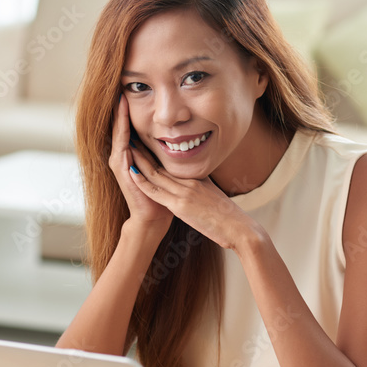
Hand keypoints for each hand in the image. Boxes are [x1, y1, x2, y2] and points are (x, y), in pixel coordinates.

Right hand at [107, 95, 173, 231]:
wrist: (153, 216)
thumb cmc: (161, 194)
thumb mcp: (163, 167)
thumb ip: (163, 153)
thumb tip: (180, 137)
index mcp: (132, 154)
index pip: (129, 126)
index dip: (130, 110)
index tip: (132, 91)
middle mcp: (122, 156)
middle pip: (120, 126)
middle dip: (120, 108)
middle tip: (120, 86)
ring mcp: (119, 163)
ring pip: (118, 133)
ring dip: (118, 116)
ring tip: (120, 98)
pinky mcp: (122, 170)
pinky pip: (121, 145)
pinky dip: (122, 131)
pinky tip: (123, 118)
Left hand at [128, 141, 260, 250]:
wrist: (240, 228)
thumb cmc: (229, 217)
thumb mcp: (215, 196)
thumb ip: (204, 187)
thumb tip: (198, 182)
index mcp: (198, 179)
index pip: (172, 163)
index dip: (157, 153)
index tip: (145, 144)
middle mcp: (190, 181)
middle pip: (162, 164)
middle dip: (145, 151)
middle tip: (131, 138)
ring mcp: (185, 192)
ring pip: (156, 174)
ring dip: (139, 161)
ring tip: (126, 148)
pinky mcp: (181, 206)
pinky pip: (156, 191)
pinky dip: (142, 181)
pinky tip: (131, 171)